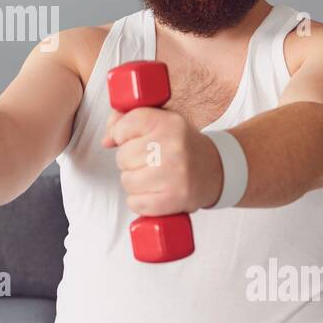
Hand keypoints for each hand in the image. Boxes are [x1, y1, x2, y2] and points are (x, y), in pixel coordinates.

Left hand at [102, 107, 222, 214]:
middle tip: (149, 160)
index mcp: (168, 123)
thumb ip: (127, 119)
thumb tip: (106, 139)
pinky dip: (139, 202)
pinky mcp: (172, 200)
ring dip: (134, 182)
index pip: (124, 127)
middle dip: (129, 160)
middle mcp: (172, 147)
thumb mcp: (160, 121)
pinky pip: (135, 203)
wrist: (215, 170)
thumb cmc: (179, 144)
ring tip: (153, 176)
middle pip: (123, 156)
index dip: (121, 135)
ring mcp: (173, 175)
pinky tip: (154, 193)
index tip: (130, 138)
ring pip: (127, 180)